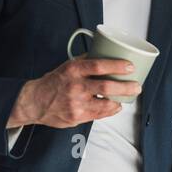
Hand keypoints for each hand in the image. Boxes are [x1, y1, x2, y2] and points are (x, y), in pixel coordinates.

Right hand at [7, 58, 139, 128]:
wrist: (34, 102)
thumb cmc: (53, 83)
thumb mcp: (67, 66)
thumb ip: (86, 62)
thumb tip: (107, 54)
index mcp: (73, 70)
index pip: (99, 66)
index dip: (117, 66)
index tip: (130, 66)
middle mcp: (75, 87)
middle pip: (106, 88)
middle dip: (126, 87)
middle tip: (136, 86)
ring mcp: (76, 103)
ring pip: (106, 104)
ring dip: (120, 101)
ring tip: (128, 96)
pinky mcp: (77, 117)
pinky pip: (100, 114)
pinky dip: (111, 109)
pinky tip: (115, 106)